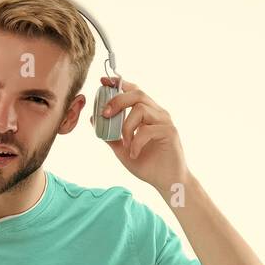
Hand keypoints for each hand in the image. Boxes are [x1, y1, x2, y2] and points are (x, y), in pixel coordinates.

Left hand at [93, 76, 190, 193]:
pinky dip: (136, 142)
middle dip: (117, 100)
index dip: (119, 84)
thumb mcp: (122, 150)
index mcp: (148, 114)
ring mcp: (165, 122)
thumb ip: (110, 135)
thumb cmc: (148, 165)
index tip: (103, 82)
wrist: (167, 182)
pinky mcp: (170, 132)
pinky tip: (134, 153)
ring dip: (126, 127)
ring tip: (125, 143)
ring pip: (141, 109)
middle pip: (138, 94)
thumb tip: (94, 120)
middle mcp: (158, 114)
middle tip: (105, 114)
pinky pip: (147, 130)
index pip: (134, 91)